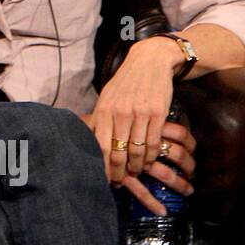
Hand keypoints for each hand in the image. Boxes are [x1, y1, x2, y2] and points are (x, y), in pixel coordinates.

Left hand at [83, 37, 194, 214]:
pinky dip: (151, 157)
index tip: (103, 178)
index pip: (100, 145)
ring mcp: (139, 114)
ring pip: (137, 151)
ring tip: (135, 173)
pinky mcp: (157, 114)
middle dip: (118, 172)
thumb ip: (99, 118)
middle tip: (120, 182)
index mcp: (104, 110)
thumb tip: (87, 139)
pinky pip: (153, 143)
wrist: (150, 62)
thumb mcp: (107, 97)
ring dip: (137, 167)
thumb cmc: (125, 83)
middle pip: (118, 152)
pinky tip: (149, 162)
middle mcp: (120, 113)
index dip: (101, 166)